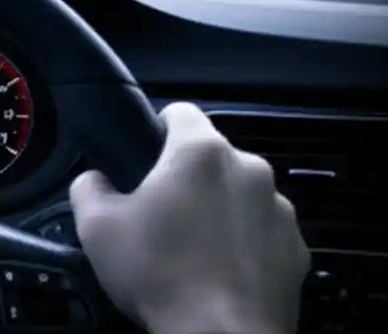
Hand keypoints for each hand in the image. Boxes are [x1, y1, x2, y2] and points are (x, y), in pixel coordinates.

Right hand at [70, 102, 309, 333]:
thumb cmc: (159, 276)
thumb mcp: (95, 227)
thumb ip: (89, 187)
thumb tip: (95, 179)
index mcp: (200, 152)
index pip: (179, 111)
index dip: (156, 130)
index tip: (143, 162)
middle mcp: (250, 169)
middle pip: (211, 157)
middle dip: (188, 178)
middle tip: (160, 216)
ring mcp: (281, 210)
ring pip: (240, 194)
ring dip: (219, 210)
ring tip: (193, 251)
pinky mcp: (298, 248)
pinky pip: (263, 232)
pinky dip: (245, 244)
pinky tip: (222, 273)